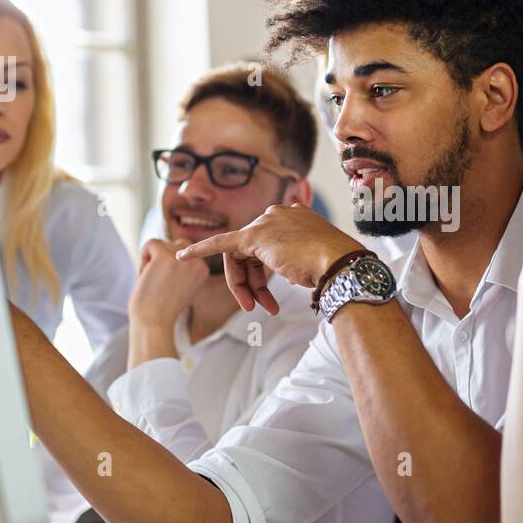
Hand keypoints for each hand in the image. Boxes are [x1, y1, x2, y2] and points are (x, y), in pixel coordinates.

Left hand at [129, 238, 210, 329]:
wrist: (154, 323)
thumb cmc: (163, 308)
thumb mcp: (181, 285)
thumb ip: (182, 268)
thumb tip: (170, 245)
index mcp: (203, 269)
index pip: (186, 253)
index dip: (171, 267)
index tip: (168, 287)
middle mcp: (197, 261)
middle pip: (175, 245)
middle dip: (163, 259)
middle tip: (158, 282)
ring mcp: (182, 258)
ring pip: (161, 244)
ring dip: (151, 260)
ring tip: (152, 279)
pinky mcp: (164, 256)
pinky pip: (150, 243)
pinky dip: (143, 257)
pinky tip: (145, 275)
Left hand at [178, 204, 362, 313]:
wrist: (340, 262)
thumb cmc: (334, 266)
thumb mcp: (316, 260)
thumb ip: (301, 261)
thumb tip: (295, 273)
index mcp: (295, 217)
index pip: (269, 246)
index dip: (264, 271)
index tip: (265, 290)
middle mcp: (279, 215)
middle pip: (252, 253)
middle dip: (253, 282)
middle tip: (260, 306)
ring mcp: (266, 223)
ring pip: (240, 257)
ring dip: (245, 286)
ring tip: (258, 307)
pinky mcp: (253, 236)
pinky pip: (220, 244)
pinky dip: (200, 250)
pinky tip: (183, 256)